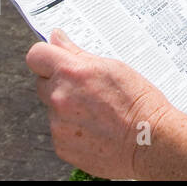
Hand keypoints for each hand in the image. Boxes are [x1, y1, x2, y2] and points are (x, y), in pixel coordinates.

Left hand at [27, 29, 177, 179]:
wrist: (150, 142)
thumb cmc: (139, 103)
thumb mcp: (112, 67)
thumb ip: (78, 53)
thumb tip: (57, 39)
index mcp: (72, 72)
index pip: (37, 55)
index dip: (46, 56)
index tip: (55, 59)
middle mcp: (60, 98)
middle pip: (42, 83)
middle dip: (59, 83)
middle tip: (85, 89)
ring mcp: (58, 124)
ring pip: (53, 109)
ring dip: (68, 108)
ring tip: (98, 113)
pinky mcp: (61, 146)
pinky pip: (60, 131)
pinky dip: (73, 129)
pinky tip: (96, 129)